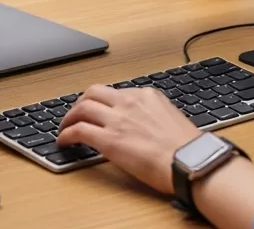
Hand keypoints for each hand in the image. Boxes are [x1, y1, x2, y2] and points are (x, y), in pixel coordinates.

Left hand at [57, 85, 200, 194]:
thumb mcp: (170, 119)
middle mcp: (130, 102)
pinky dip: (66, 134)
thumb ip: (152, 115)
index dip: (101, 102)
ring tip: (65, 127)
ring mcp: (118, 119)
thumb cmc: (187, 149)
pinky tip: (64, 142)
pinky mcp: (109, 139)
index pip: (116, 92)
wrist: (189, 161)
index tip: (97, 110)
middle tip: (76, 114)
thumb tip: (142, 125)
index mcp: (147, 95)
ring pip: (82, 108)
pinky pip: (78, 131)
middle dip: (81, 103)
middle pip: (94, 92)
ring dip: (69, 117)